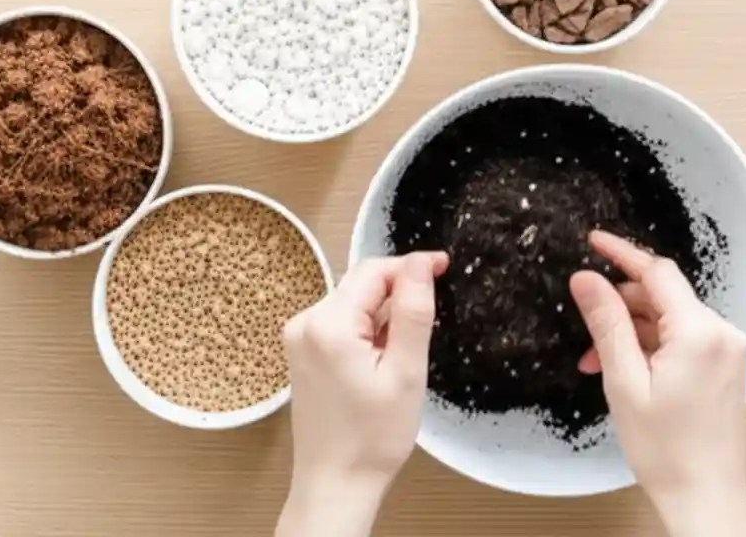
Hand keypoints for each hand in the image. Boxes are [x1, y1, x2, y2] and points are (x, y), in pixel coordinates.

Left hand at [275, 252, 448, 536]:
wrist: (335, 482)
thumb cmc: (373, 437)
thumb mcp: (406, 372)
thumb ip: (413, 311)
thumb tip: (421, 264)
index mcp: (328, 324)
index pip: (374, 270)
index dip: (413, 265)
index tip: (446, 266)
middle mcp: (305, 322)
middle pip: (361, 283)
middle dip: (398, 291)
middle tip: (435, 313)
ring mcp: (299, 337)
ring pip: (352, 302)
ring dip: (383, 313)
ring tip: (405, 350)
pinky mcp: (301, 352)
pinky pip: (340, 322)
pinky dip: (366, 329)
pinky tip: (383, 358)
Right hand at [570, 231, 745, 536]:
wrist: (704, 497)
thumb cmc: (667, 450)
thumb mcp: (624, 381)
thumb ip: (606, 323)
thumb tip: (586, 278)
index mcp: (700, 332)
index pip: (657, 272)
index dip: (622, 253)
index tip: (593, 240)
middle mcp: (721, 333)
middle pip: (662, 295)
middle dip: (619, 306)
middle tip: (583, 328)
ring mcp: (726, 350)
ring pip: (667, 319)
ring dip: (630, 331)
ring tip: (598, 363)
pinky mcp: (723, 366)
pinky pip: (680, 339)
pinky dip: (649, 347)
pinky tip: (623, 370)